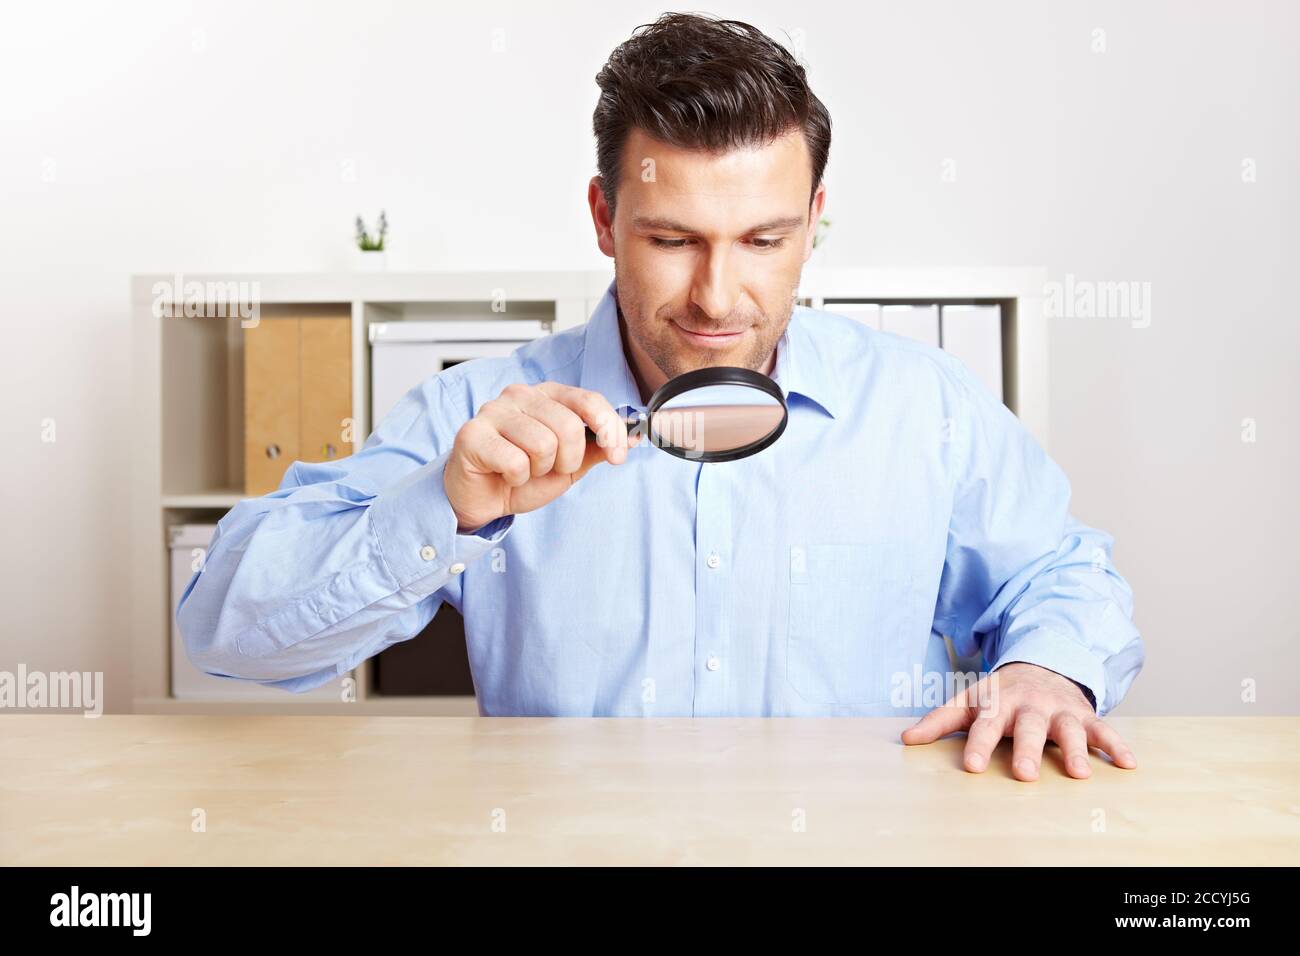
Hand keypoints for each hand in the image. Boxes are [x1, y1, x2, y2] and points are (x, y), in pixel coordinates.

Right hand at [444, 381, 638, 531]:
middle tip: (550, 469)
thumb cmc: (524, 475)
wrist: (482, 498)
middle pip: (570, 426)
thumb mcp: (571, 463)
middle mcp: (520, 395)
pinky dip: (516, 478)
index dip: (611, 429)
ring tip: (525, 470)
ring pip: (543, 445)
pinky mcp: (472, 434)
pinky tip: (505, 474)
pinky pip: (515, 461)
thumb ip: (598, 447)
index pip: (590, 400)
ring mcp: (494, 411)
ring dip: (539, 470)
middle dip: (568, 460)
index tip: (618, 455)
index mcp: (548, 395)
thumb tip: (635, 437)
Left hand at [900, 662, 1137, 780]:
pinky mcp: (1084, 715)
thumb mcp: (968, 701)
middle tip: (1026, 774)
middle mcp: (1030, 706)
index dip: (979, 745)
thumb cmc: (999, 693)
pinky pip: (1103, 729)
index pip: (985, 726)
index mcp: (998, 703)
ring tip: (1079, 774)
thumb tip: (906, 740)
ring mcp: (1059, 710)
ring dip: (1075, 750)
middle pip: (1028, 728)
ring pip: (1068, 729)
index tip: (972, 766)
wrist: (1042, 664)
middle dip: (1028, 750)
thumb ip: (939, 721)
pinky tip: (1129, 764)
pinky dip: (1116, 744)